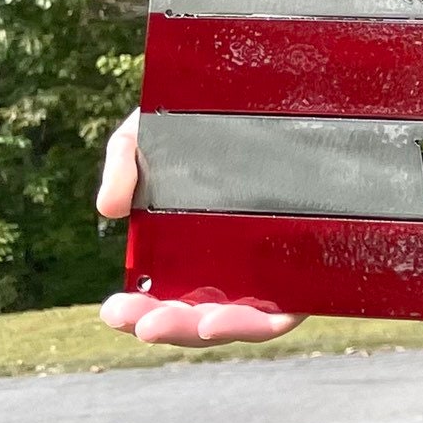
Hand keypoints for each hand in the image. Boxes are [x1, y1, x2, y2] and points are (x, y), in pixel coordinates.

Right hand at [93, 109, 302, 347]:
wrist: (265, 92)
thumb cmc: (201, 122)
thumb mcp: (152, 133)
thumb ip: (125, 163)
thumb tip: (109, 209)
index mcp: (184, 255)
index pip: (158, 302)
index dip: (135, 314)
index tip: (115, 310)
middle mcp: (228, 271)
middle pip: (200, 319)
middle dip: (171, 328)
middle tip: (145, 323)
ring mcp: (271, 273)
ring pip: (248, 322)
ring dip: (223, 329)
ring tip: (204, 324)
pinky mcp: (312, 268)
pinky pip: (296, 305)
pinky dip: (275, 318)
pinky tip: (262, 315)